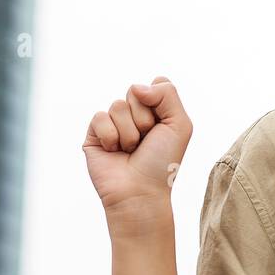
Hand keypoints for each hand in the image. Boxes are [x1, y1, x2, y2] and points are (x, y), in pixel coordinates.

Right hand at [83, 77, 192, 221]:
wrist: (140, 191)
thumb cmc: (162, 162)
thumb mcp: (179, 124)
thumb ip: (167, 94)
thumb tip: (136, 87)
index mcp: (157, 110)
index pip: (157, 83)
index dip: (160, 103)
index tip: (163, 126)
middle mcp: (135, 114)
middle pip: (136, 91)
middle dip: (144, 118)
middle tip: (146, 142)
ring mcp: (114, 123)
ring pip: (117, 105)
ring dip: (129, 132)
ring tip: (131, 150)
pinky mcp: (94, 133)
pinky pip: (100, 117)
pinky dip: (110, 136)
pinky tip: (114, 152)